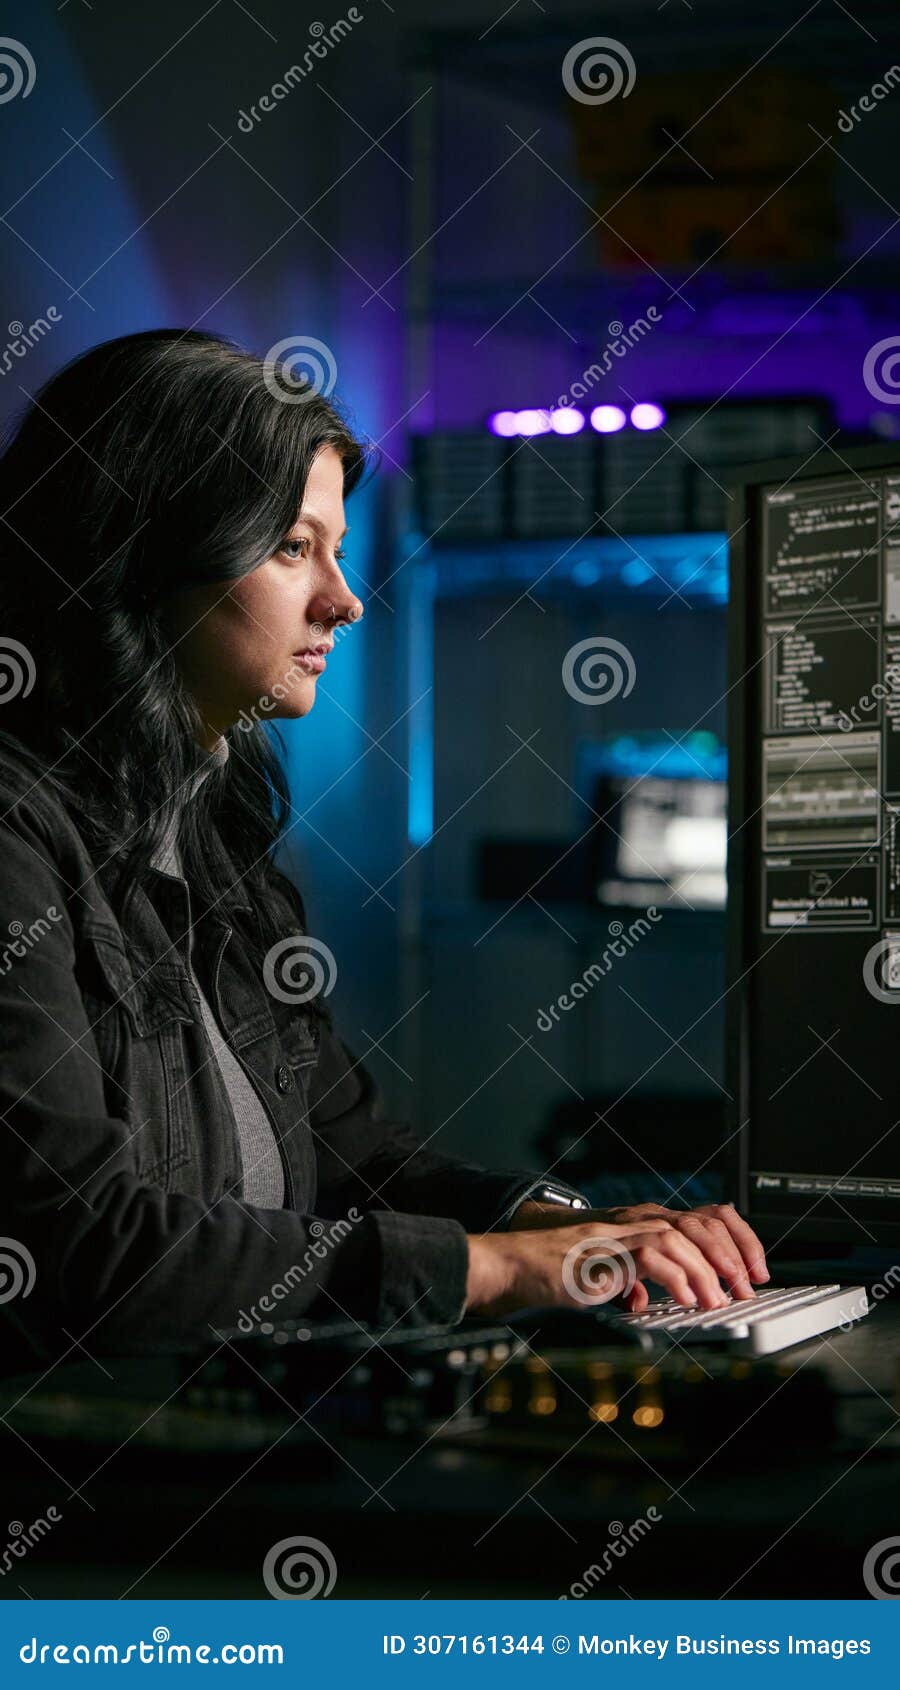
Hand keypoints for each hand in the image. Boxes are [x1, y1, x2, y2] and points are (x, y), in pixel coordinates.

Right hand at [465, 1209, 757, 1319]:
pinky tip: (686, 1301)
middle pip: (699, 1221)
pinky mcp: (603, 1253)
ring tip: (718, 1300)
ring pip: (680, 1237)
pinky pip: (651, 1257)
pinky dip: (676, 1278)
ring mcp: (617, 1234)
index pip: (701, 1215)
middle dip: (732, 1254)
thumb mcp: (601, 1274)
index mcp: (636, 1224)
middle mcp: (631, 1221)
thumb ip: (626, 1280)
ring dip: (707, 1270)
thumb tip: (644, 1299)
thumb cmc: (547, 1274)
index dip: (735, 1238)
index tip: (753, 1269)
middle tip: (746, 1287)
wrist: (506, 1267)